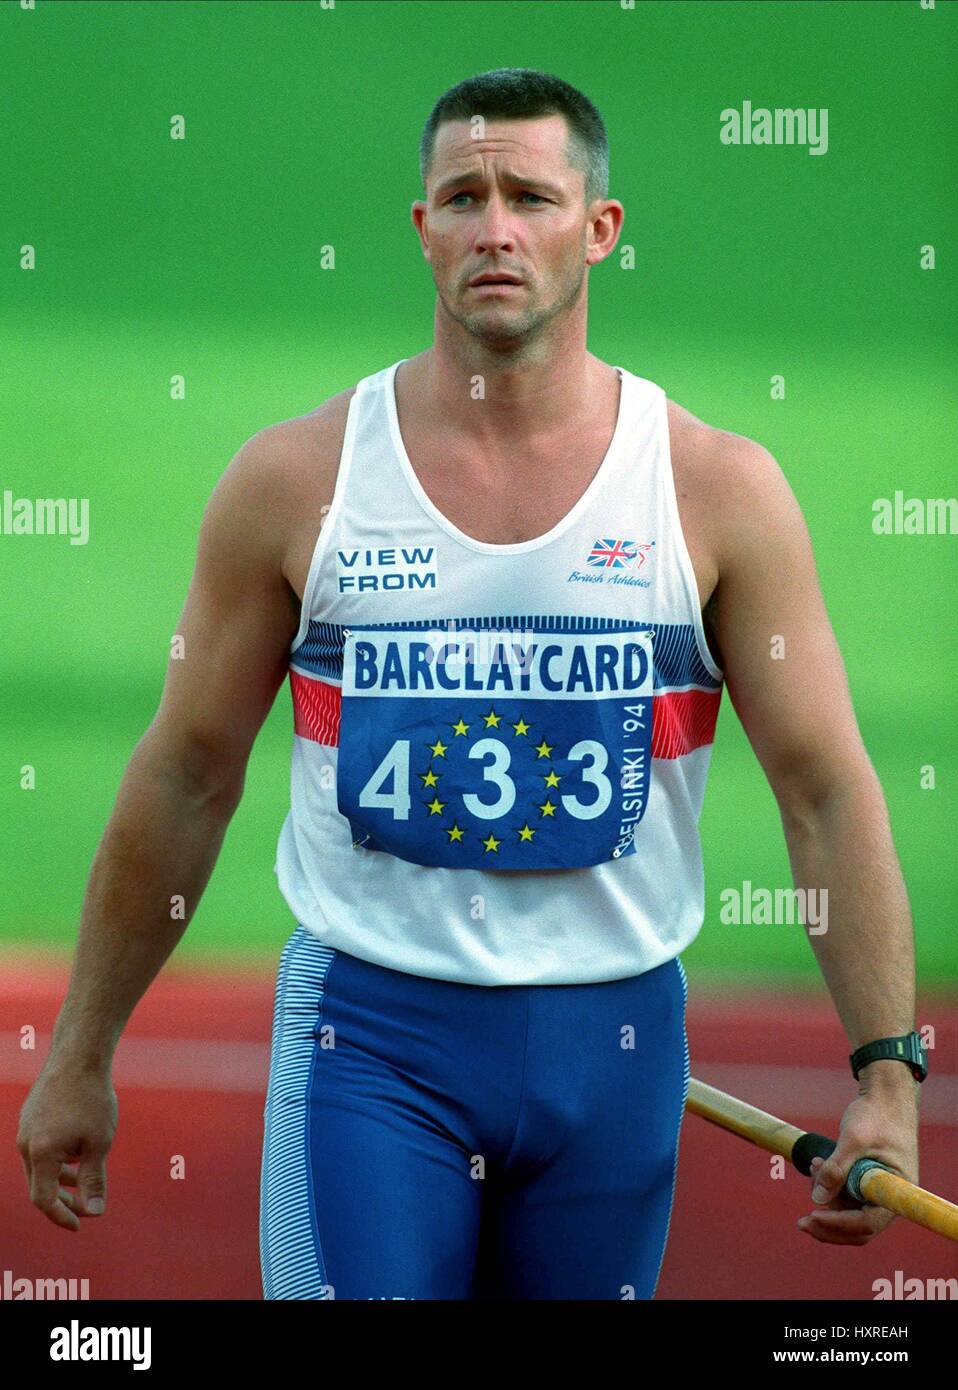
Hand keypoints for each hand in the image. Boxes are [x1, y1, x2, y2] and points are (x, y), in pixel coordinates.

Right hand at [16, 1062, 117, 1231]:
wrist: (79, 1055)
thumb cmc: (92, 1098)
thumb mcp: (99, 1143)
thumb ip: (94, 1180)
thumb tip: (95, 1212)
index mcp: (40, 1154)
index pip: (44, 1200)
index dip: (62, 1215)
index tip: (81, 1224)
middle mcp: (26, 1143)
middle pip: (40, 1185)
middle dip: (63, 1200)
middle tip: (86, 1208)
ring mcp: (26, 1128)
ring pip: (40, 1165)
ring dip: (62, 1178)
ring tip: (86, 1180)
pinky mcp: (31, 1116)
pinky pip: (41, 1147)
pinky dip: (58, 1158)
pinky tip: (78, 1152)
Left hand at [797, 1068, 918, 1244]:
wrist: (887, 1096)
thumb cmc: (877, 1115)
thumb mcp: (854, 1139)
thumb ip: (836, 1169)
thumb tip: (817, 1199)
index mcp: (896, 1191)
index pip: (867, 1222)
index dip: (839, 1224)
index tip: (814, 1214)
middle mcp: (889, 1197)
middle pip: (857, 1227)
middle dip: (828, 1225)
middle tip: (801, 1222)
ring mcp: (877, 1191)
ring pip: (848, 1212)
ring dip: (825, 1198)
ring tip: (814, 1168)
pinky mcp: (866, 1182)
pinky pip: (846, 1196)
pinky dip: (828, 1187)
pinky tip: (817, 1166)